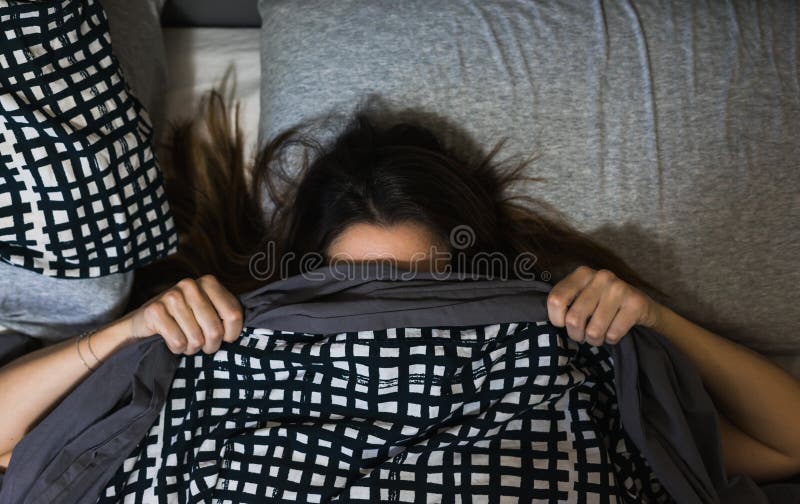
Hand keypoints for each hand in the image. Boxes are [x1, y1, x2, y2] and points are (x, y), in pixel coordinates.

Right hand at [126, 275, 243, 354]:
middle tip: (205, 346)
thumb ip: (226, 314)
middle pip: (215, 330)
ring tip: (187, 342)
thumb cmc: (185, 318)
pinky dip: (177, 349)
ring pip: (196, 339)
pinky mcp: (155, 311)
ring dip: (192, 348)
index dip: (232, 334)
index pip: (234, 314)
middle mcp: (190, 285)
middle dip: (211, 345)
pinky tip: (174, 341)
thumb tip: (247, 332)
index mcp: (209, 282)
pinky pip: (178, 342)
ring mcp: (171, 296)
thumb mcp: (209, 310)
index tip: (226, 339)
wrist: (145, 321)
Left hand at [546, 265, 661, 345]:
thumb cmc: (603, 304)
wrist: (641, 307)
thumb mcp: (581, 296)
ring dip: (595, 340)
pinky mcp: (635, 303)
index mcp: (582, 273)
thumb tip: (549, 321)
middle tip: (583, 334)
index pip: (556, 299)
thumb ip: (564, 302)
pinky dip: (612, 339)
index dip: (556, 319)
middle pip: (574, 319)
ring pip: (594, 331)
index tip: (562, 324)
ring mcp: (619, 288)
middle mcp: (601, 276)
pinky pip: (612, 334)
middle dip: (577, 335)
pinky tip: (615, 330)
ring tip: (600, 333)